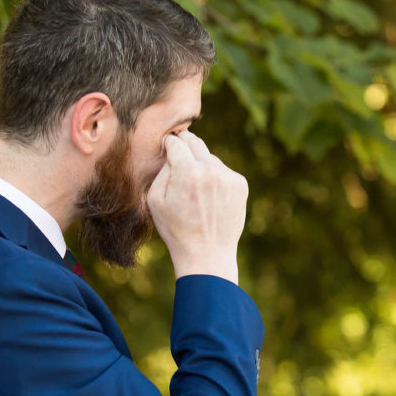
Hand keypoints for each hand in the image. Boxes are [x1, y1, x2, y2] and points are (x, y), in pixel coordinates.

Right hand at [146, 130, 247, 282]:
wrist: (207, 254)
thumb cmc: (176, 229)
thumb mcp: (155, 200)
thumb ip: (162, 169)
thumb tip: (172, 151)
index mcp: (187, 171)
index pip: (176, 141)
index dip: (168, 143)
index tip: (166, 147)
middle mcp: (211, 169)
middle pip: (195, 142)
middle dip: (184, 146)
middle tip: (178, 156)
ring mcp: (228, 176)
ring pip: (209, 157)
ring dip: (200, 164)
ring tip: (194, 190)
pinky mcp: (241, 184)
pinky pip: (223, 171)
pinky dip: (215, 177)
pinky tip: (209, 198)